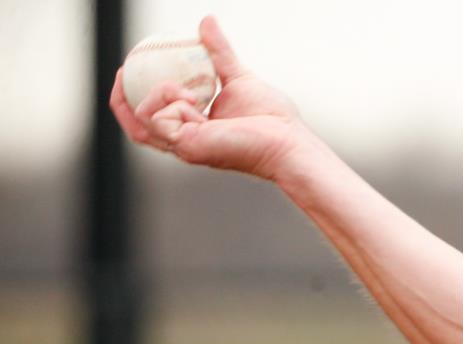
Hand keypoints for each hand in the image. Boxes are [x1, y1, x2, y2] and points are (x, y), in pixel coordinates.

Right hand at [109, 15, 308, 180]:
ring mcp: (185, 148)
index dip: (132, 94)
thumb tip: (206, 22)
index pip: (151, 117)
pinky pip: (158, 119)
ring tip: (180, 87)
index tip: (131, 66)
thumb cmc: (271, 119)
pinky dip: (166, 100)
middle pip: (135, 127)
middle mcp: (184, 143)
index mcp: (192, 130)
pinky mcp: (189, 147)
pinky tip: (188, 97)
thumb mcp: (237, 76)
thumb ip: (219, 52)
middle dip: (120, 98)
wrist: (287, 140)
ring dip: (153, 94)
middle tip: (122, 69)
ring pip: (141, 120)